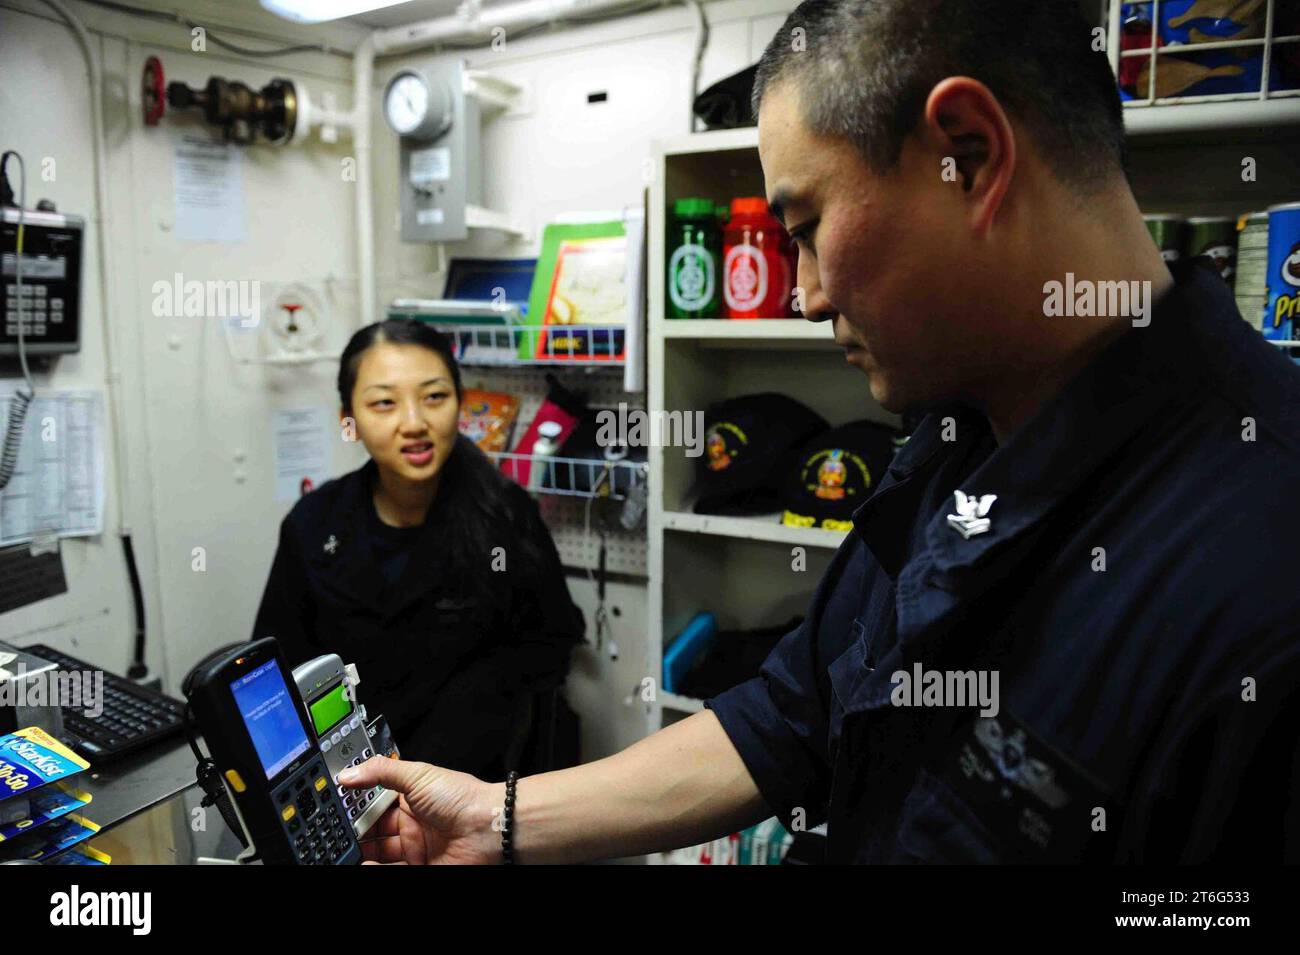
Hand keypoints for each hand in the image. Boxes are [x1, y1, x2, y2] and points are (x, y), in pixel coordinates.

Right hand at [339, 757, 501, 864]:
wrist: (487, 829)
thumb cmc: (462, 799)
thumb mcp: (418, 776)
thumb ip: (381, 771)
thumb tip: (349, 772)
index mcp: (411, 800)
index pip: (375, 804)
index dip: (356, 806)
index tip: (336, 807)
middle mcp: (412, 825)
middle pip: (373, 832)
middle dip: (354, 832)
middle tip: (335, 832)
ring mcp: (416, 849)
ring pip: (379, 853)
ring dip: (361, 851)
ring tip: (344, 848)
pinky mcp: (420, 868)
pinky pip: (390, 871)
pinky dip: (373, 867)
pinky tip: (365, 860)